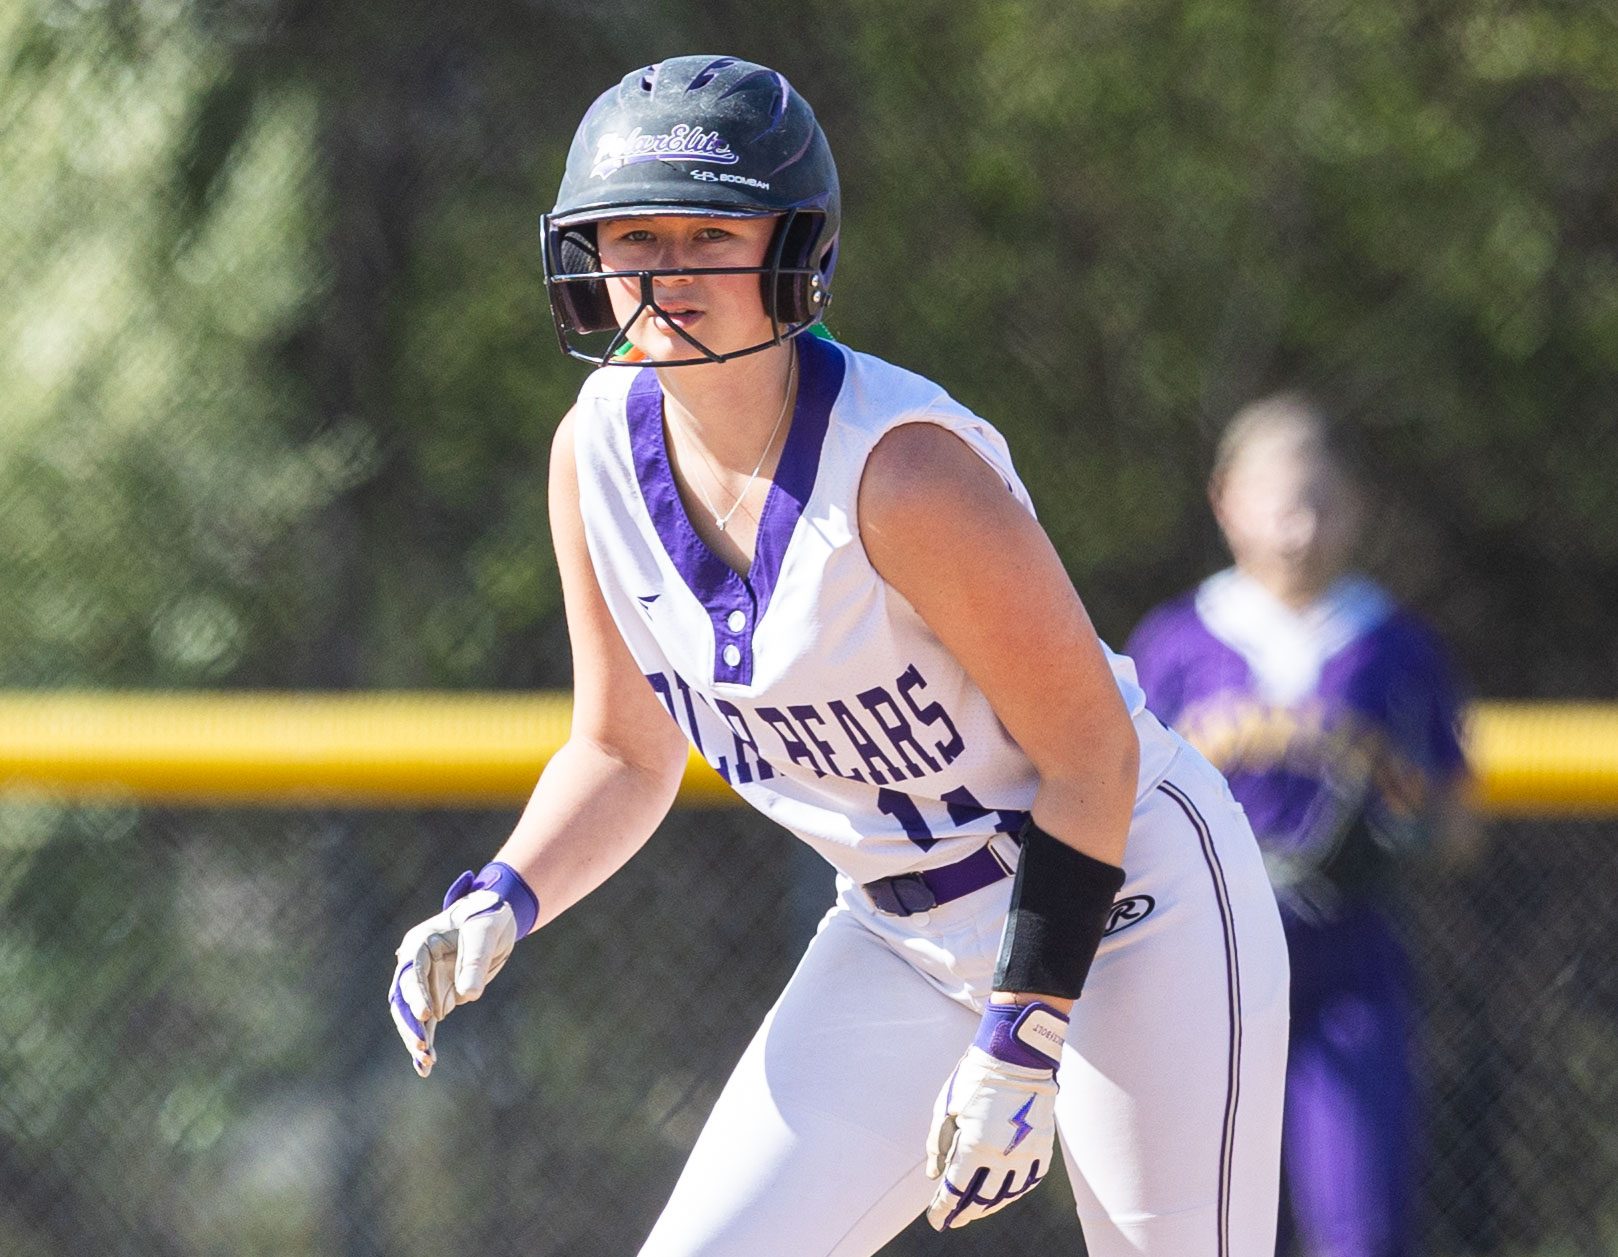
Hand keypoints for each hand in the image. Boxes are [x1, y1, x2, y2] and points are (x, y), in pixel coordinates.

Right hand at [387, 862, 538, 1077]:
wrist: (495, 918)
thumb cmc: (488, 916)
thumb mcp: (486, 931)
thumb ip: (475, 960)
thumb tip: (469, 995)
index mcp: (420, 943)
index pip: (411, 972)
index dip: (415, 993)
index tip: (426, 1014)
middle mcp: (416, 965)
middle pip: (404, 999)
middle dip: (410, 1024)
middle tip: (421, 1046)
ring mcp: (426, 983)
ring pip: (413, 1016)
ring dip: (416, 1039)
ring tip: (425, 1063)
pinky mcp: (438, 996)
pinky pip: (428, 1023)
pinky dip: (427, 1042)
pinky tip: (426, 1066)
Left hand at [925, 1001, 1067, 1229]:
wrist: (1016, 1057)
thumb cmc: (975, 1079)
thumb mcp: (946, 1108)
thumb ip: (938, 1144)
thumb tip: (933, 1174)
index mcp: (975, 1148)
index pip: (956, 1191)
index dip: (943, 1208)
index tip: (935, 1219)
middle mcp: (1003, 1158)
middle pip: (981, 1199)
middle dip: (964, 1212)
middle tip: (953, 1218)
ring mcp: (1026, 1155)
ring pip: (1007, 1195)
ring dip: (989, 1205)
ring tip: (975, 1208)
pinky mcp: (1043, 1148)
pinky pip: (1029, 1182)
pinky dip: (1014, 1191)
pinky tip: (1003, 1192)